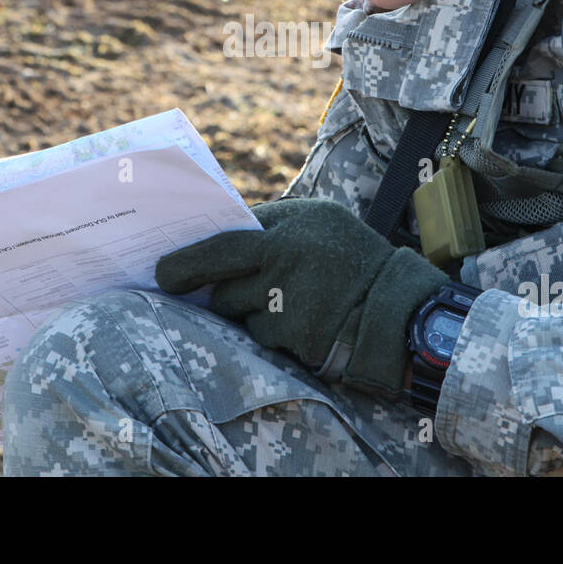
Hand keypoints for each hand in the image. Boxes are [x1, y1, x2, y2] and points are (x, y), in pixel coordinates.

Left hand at [155, 198, 448, 396]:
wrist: (400, 309)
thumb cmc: (351, 259)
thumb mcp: (318, 223)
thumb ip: (270, 226)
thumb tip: (211, 239)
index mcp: (290, 228)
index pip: (222, 242)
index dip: (188, 258)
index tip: (162, 269)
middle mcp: (285, 263)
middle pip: (219, 278)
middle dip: (194, 281)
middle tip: (169, 282)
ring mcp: (288, 304)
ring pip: (237, 309)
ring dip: (246, 307)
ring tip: (285, 298)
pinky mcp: (294, 340)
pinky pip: (261, 336)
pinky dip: (270, 331)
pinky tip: (300, 321)